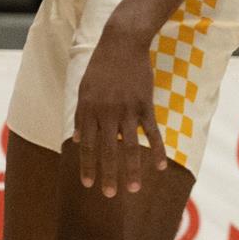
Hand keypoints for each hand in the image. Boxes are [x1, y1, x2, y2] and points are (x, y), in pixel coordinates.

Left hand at [71, 30, 165, 197]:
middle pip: (107, 151)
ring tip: (133, 190)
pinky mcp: (145, 105)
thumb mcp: (83, 88)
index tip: (87, 184)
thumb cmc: (101, 66)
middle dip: (107, 175)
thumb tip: (78, 140)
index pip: (87, 145)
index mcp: (89, 109)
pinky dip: (156, 150)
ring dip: (131, 170)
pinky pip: (152, 133)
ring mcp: (127, 110)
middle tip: (109, 196)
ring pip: (130, 147)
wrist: (121, 43)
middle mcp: (106, 112)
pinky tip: (159, 167)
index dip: (87, 166)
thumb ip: (82, 115)